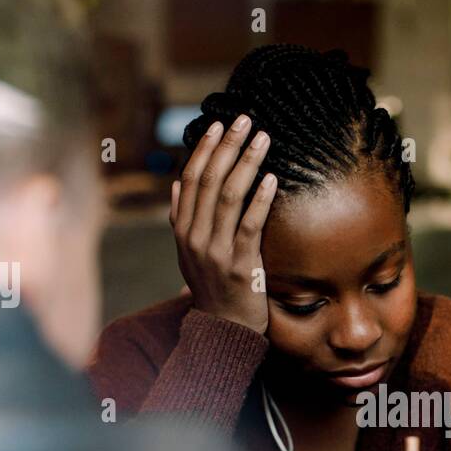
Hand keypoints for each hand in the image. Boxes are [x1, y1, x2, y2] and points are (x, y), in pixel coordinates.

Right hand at [170, 114, 277, 333]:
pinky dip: (260, 199)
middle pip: (210, 180)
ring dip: (247, 163)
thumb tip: (178, 182)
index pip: (191, 178)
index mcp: (182, 230)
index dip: (206, 148)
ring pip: (229, 197)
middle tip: (246, 120)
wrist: (222, 330)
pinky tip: (271, 179)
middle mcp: (194, 237)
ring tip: (263, 139)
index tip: (221, 124)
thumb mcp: (189, 253)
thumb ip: (183, 218)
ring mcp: (216, 252)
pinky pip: (250, 225)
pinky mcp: (240, 266)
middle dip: (228, 146)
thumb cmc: (212, 287)